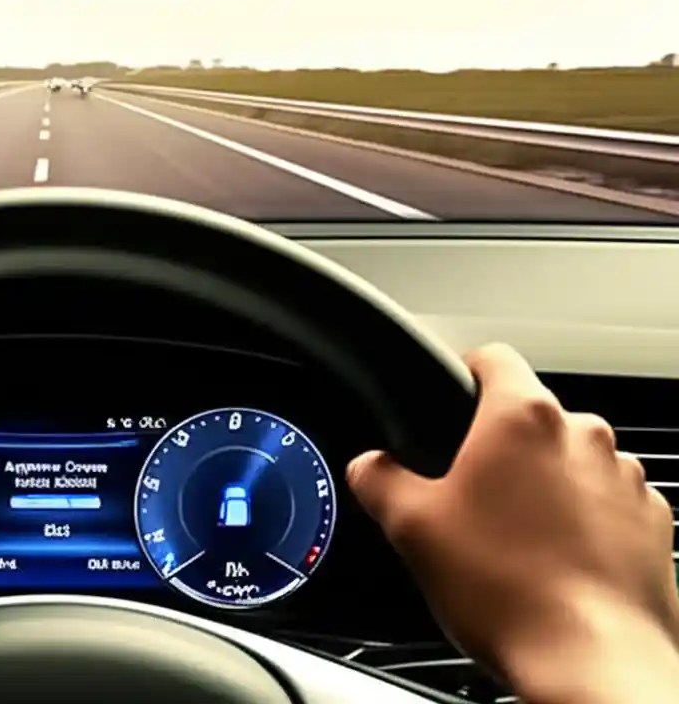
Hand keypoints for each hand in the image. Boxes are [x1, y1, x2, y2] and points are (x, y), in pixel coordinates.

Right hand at [348, 343, 678, 702]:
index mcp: (521, 418)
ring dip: (546, 487)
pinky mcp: (653, 523)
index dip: (463, 375)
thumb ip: (380, 479)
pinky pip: (609, 505)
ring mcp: (627, 478)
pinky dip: (585, 524)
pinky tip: (555, 565)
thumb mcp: (410, 528)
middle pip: (531, 418)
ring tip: (514, 543)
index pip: (492, 357)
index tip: (451, 402)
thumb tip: (369, 466)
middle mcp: (584, 435)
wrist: (591, 661)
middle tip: (468, 501)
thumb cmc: (508, 590)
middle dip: (500, 450)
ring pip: (572, 463)